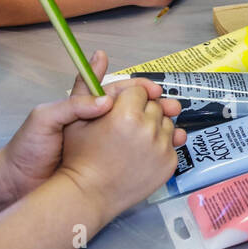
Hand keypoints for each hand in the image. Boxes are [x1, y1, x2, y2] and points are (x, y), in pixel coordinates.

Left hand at [0, 50, 185, 203]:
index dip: (140, 89)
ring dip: (161, 127)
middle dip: (158, 107)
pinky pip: (135, 152)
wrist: (16, 185)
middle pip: (136, 109)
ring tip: (175, 129)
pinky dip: (153, 149)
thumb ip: (74, 105)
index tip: (155, 92)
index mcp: (86, 106)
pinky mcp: (108, 164)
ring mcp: (105, 145)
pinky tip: (166, 148)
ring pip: (140, 130)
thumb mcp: (45, 119)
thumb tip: (107, 102)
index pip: (120, 90)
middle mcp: (100, 122)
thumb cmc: (28, 148)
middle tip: (173, 109)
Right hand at [57, 80, 180, 222]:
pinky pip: (173, 144)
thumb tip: (100, 53)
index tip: (122, 109)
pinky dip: (162, 146)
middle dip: (144, 111)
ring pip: (168, 124)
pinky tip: (144, 153)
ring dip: (156, 128)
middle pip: (156, 106)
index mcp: (126, 113)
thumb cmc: (76, 156)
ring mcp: (161, 147)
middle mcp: (147, 128)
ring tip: (135, 140)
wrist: (85, 196)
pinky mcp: (169, 164)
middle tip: (128, 126)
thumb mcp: (74, 118)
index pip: (139, 91)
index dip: (130, 99)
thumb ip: (88, 84)